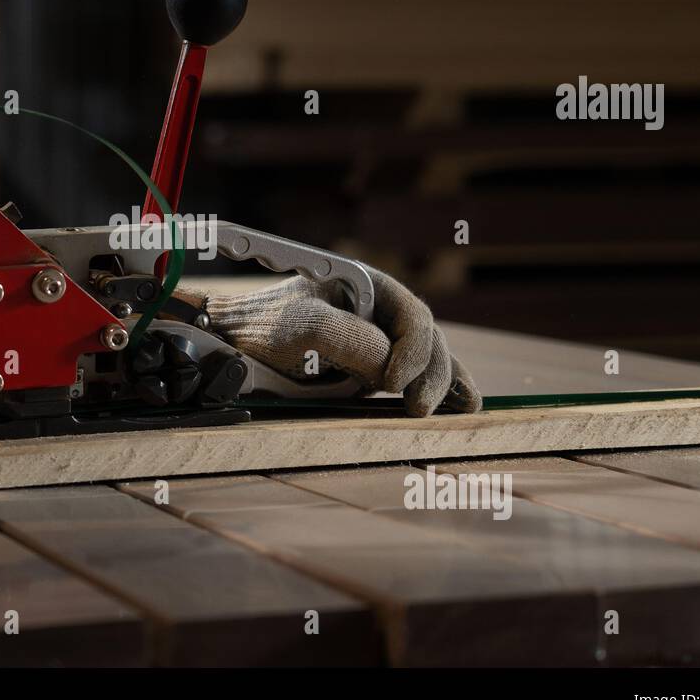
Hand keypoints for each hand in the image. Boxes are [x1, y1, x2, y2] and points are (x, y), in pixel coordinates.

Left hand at [183, 272, 481, 416]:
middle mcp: (380, 311)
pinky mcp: (377, 369)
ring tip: (427, 412)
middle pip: (428, 340)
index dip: (412, 350)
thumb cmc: (264, 327)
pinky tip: (467, 405)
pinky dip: (447, 389)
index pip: (412, 316)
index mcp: (368, 286)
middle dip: (430, 373)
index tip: (390, 384)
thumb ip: (351, 342)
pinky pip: (422, 375)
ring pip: (431, 360)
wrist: (233, 345)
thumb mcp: (304, 328)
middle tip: (414, 408)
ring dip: (440, 386)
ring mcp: (382, 341)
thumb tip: (390, 372)